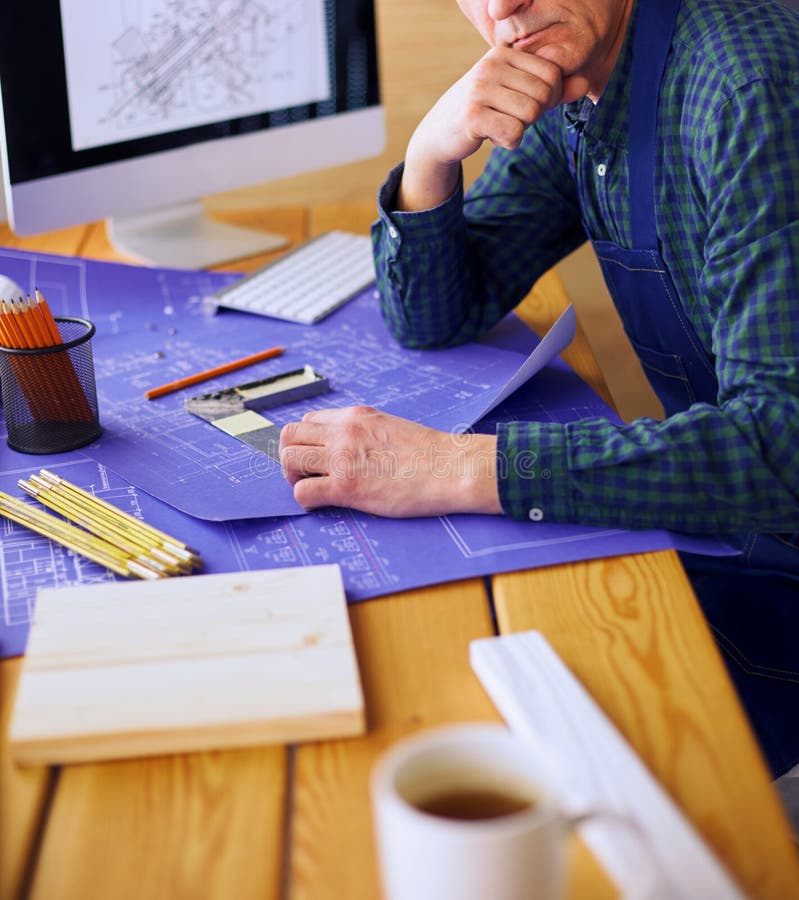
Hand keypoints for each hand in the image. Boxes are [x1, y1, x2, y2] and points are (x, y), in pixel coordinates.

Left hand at [279, 406, 501, 517]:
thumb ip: (363, 432)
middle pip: (289, 436)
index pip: (307, 421)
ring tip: (313, 488)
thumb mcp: (389, 426)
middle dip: (291, 457)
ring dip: (293, 477)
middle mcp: (343, 432)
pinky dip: (306, 500)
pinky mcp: (347, 487)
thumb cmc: (429, 454)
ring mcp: (342, 458)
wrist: (452, 468)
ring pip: (289, 460)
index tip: (315, 457)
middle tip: (306, 474)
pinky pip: (303, 491)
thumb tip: (348, 448)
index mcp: (354, 416)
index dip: (305, 441)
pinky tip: (322, 503)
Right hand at [399, 47, 580, 210]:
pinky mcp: (473, 115)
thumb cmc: (485, 112)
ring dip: (521, 129)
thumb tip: (586, 83)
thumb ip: (553, 90)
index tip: (530, 107)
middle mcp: (491, 65)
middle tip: (513, 120)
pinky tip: (493, 137)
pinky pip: (513, 132)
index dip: (551, 98)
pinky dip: (509, 142)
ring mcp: (480, 89)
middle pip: (544, 94)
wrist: (441, 133)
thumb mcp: (518, 95)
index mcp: (504, 54)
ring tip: (501, 126)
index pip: (552, 74)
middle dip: (535, 115)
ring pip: (530, 114)